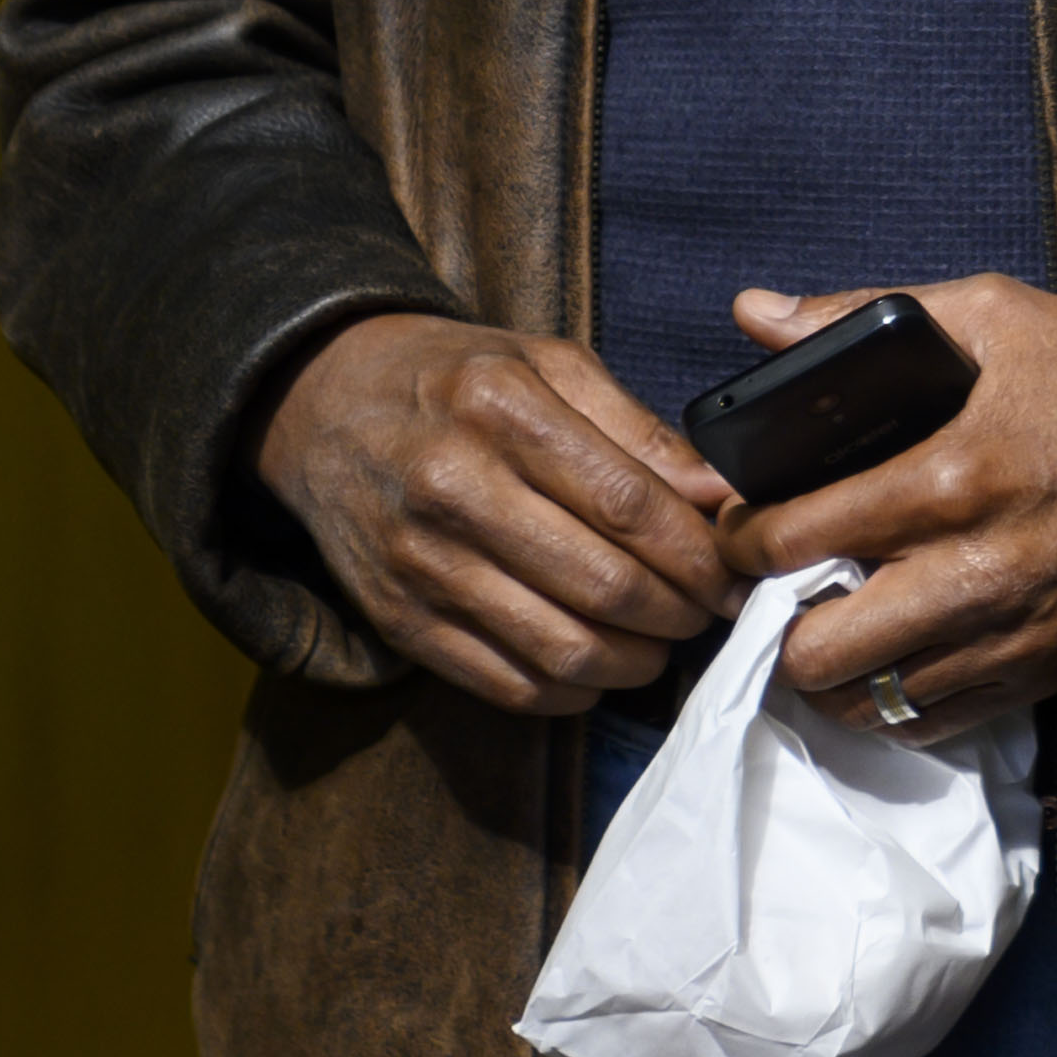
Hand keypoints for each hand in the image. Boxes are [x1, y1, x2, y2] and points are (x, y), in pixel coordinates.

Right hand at [252, 312, 739, 712]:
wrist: (321, 405)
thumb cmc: (454, 379)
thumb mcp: (548, 364)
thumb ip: (640, 430)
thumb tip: (722, 495)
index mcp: (501, 408)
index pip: (627, 504)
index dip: (697, 552)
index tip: (735, 570)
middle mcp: (454, 489)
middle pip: (602, 583)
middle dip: (679, 611)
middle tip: (710, 610)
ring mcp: (419, 564)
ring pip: (560, 648)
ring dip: (634, 661)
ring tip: (662, 642)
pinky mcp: (396, 621)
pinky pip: (503, 684)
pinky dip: (569, 692)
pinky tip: (598, 668)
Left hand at [720, 278, 1056, 732]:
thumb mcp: (992, 315)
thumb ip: (859, 316)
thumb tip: (752, 314)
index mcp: (949, 476)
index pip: (791, 537)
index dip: (740, 536)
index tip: (742, 524)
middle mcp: (972, 572)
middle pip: (815, 650)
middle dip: (774, 621)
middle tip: (782, 586)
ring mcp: (1008, 635)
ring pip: (864, 703)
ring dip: (832, 668)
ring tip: (834, 621)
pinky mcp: (1041, 672)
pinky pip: (929, 726)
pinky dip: (893, 701)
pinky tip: (893, 655)